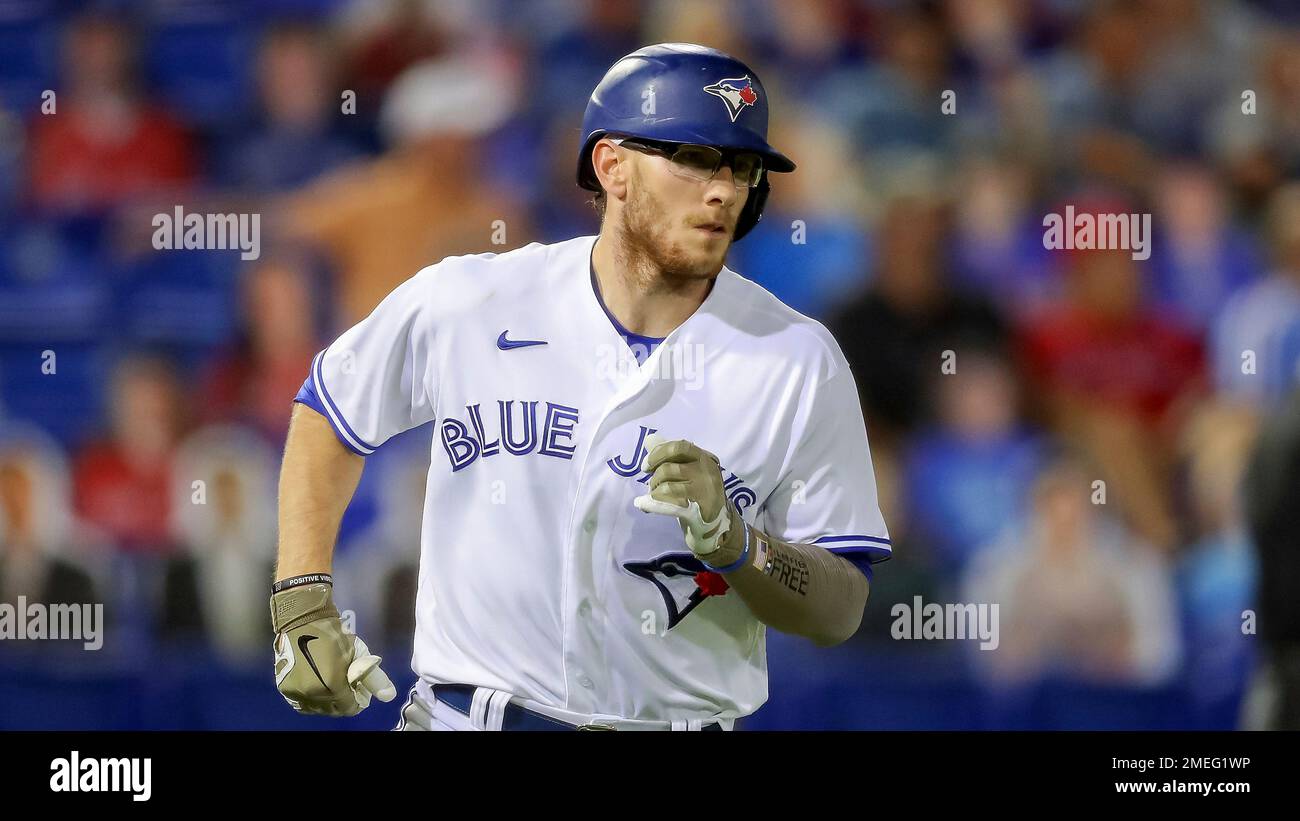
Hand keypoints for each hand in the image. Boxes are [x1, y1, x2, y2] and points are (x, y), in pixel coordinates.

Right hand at [271, 583, 396, 715]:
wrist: (302, 620)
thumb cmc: (333, 635)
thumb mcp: (358, 654)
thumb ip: (374, 678)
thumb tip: (390, 696)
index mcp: (332, 686)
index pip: (348, 707)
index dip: (358, 701)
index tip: (360, 691)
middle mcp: (312, 694)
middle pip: (332, 710)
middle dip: (342, 702)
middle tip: (347, 688)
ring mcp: (296, 692)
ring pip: (316, 708)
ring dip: (326, 703)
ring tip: (333, 688)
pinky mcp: (285, 688)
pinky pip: (301, 703)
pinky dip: (311, 700)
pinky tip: (318, 689)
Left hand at [633, 434, 744, 564]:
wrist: (715, 521)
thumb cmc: (697, 491)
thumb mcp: (689, 469)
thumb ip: (671, 455)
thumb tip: (650, 440)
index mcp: (704, 457)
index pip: (679, 446)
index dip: (658, 453)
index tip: (646, 466)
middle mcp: (707, 471)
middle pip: (671, 468)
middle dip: (655, 476)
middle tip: (650, 483)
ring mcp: (705, 491)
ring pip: (668, 487)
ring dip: (655, 491)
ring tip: (654, 495)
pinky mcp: (700, 510)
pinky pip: (670, 505)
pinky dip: (653, 505)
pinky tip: (645, 506)